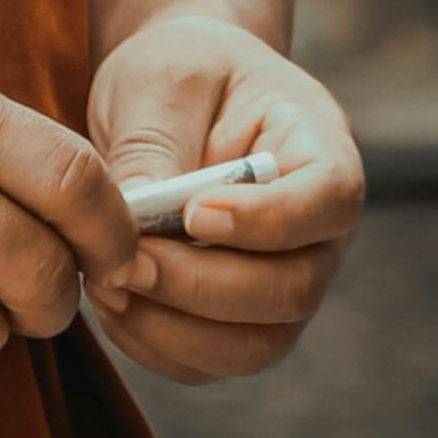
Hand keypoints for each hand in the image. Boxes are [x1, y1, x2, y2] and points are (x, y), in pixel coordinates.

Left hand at [83, 11, 363, 387]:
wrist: (173, 98)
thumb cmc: (179, 74)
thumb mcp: (164, 79)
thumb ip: (157, 141)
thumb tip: (135, 214)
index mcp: (320, 150)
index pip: (330, 200)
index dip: (269, 221)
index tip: (194, 214)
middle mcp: (318, 232)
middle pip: (295, 290)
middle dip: (202, 288)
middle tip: (124, 263)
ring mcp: (285, 283)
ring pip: (257, 344)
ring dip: (175, 330)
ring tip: (107, 285)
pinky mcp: (239, 321)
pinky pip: (211, 363)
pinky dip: (156, 347)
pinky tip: (110, 305)